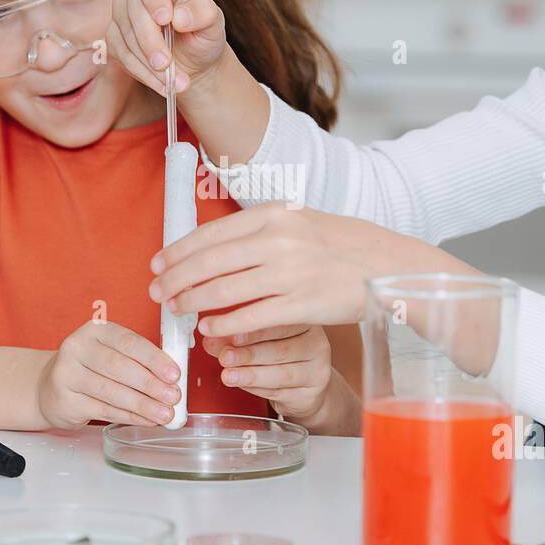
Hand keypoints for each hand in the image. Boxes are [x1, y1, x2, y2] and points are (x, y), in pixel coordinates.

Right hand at [36, 321, 181, 429]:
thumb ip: (139, 361)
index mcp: (95, 330)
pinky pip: (104, 410)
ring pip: (111, 391)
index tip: (174, 374)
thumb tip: (172, 380)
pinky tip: (147, 419)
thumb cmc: (90, 368)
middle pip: (119, 367)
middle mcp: (77, 348)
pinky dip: (129, 416)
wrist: (49, 386)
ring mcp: (67, 374)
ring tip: (165, 413)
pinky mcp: (65, 400)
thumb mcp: (110, 352)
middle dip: (150, 384)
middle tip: (173, 396)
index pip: (129, 342)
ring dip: (142, 404)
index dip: (154, 359)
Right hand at [108, 0, 228, 97]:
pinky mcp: (116, 35)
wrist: (195, 62)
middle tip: (167, 64)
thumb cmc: (205, 35)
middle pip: (132, 6)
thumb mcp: (214, 25)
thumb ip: (204, 14)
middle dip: (150, 40)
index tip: (165, 19)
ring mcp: (124, 10)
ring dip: (147, 62)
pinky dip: (142, 72)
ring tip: (175, 82)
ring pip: (124, 33)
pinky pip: (120, 53)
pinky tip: (162, 85)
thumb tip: (179, 17)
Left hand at [149, 202, 455, 337]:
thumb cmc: (341, 245)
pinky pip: (251, 317)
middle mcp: (279, 239)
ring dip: (192, 302)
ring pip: (223, 290)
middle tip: (157, 292)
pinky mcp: (301, 304)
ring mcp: (290, 272)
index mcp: (273, 214)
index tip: (158, 264)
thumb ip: (259, 231)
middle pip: (209, 262)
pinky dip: (224, 324)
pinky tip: (210, 329)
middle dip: (175, 279)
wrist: (387, 265)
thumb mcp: (298, 222)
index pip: (211, 233)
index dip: (178, 251)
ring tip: (177, 310)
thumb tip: (214, 246)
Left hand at [203, 325, 337, 425]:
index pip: (281, 322)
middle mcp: (316, 343)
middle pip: (281, 349)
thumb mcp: (261, 340)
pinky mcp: (312, 393)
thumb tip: (210, 337)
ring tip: (228, 375)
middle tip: (224, 356)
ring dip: (251, 375)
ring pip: (282, 374)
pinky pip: (282, 392)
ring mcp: (318, 369)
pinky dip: (258, 389)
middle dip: (248, 354)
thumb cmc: (281, 355)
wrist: (306, 387)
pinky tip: (243, 385)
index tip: (231, 333)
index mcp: (304, 320)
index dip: (255, 330)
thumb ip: (236, 337)